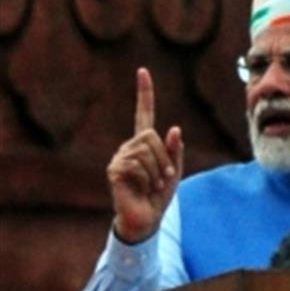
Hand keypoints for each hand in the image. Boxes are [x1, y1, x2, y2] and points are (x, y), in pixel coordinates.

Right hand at [107, 67, 183, 243]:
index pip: (144, 112)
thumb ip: (175, 150)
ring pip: (145, 150)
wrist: (147, 219)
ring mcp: (120, 157)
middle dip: (164, 157)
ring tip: (153, 184)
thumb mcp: (174, 170)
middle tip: (164, 176)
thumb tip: (174, 128)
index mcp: (145, 142)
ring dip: (156, 169)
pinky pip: (136, 164)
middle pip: (151, 135)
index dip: (144, 93)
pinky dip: (146, 177)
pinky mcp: (114, 170)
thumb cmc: (160, 194)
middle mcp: (130, 145)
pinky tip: (141, 188)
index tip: (142, 71)